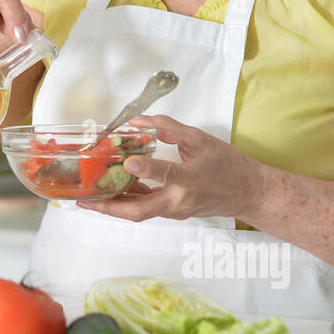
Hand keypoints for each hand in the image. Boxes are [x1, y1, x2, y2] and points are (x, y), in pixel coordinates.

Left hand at [77, 114, 266, 222]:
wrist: (248, 193)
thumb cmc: (228, 165)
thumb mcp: (201, 139)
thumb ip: (170, 127)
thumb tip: (139, 120)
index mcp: (191, 180)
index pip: (166, 174)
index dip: (146, 168)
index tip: (128, 160)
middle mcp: (180, 201)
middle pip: (140, 211)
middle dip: (109, 207)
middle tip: (85, 199)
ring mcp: (175, 211)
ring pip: (139, 213)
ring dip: (113, 206)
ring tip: (88, 197)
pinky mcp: (173, 213)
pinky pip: (146, 209)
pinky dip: (127, 201)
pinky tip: (112, 190)